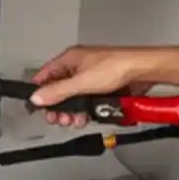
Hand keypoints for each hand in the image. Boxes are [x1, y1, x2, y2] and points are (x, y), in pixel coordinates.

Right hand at [30, 46, 155, 127]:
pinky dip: (85, 111)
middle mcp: (79, 67)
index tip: (38, 106)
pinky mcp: (102, 88)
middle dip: (58, 107)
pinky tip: (86, 117)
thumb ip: (58, 91)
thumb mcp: (81, 82)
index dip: (40, 91)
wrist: (141, 71)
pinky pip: (87, 102)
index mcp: (70, 59)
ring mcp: (91, 78)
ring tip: (73, 120)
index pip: (45, 75)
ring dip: (72, 112)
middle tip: (58, 118)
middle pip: (59, 90)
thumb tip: (37, 97)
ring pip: (74, 98)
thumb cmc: (116, 66)